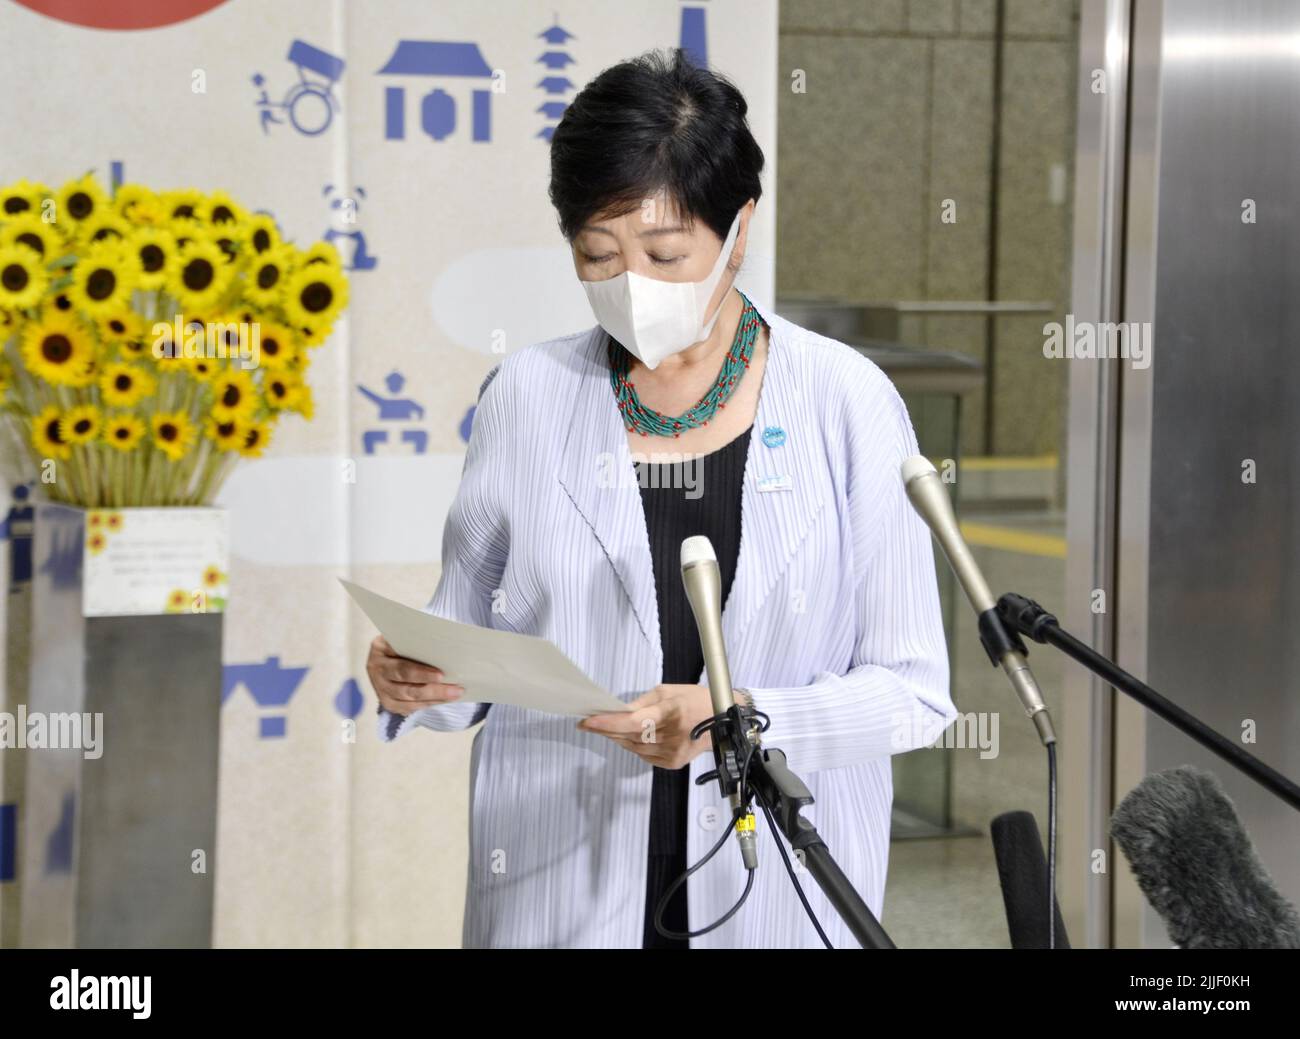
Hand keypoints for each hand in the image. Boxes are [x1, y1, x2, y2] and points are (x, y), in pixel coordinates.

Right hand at [366, 635, 463, 715]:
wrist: (390, 654)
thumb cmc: (404, 641)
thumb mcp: (406, 636)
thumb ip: (418, 642)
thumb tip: (446, 650)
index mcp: (379, 649)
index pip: (401, 663)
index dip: (421, 672)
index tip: (441, 675)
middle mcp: (376, 670)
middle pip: (405, 684)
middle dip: (432, 688)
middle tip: (456, 689)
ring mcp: (380, 688)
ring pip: (408, 698)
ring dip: (434, 698)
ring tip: (455, 694)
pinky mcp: (387, 702)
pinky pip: (408, 707)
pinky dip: (428, 704)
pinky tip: (444, 700)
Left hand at [578, 683, 717, 768]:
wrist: (723, 722)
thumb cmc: (695, 700)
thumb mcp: (669, 691)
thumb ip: (642, 702)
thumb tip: (619, 712)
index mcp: (671, 712)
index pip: (632, 722)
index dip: (608, 723)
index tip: (587, 721)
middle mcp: (672, 736)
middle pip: (629, 736)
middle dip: (607, 729)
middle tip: (591, 723)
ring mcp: (672, 752)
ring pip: (634, 747)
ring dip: (619, 738)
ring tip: (611, 728)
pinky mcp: (673, 763)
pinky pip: (644, 756)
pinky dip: (635, 746)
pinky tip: (633, 737)